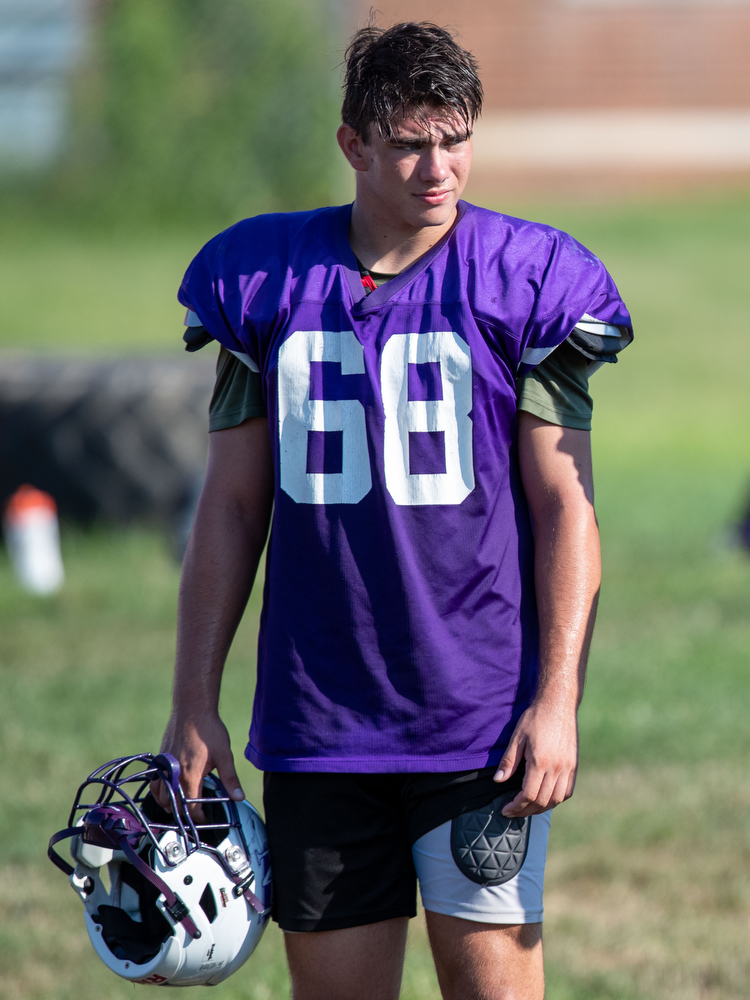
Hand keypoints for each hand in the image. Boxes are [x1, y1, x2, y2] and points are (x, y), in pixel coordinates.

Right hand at [151, 711, 243, 822]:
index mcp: (189, 776)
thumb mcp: (224, 755)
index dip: (198, 816)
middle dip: (183, 813)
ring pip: (159, 795)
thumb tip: (239, 797)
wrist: (192, 708)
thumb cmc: (209, 729)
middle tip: (195, 812)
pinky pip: (155, 781)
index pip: (190, 807)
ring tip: (181, 804)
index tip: (206, 817)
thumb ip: (230, 779)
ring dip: (168, 803)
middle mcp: (172, 774)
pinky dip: (159, 790)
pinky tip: (169, 787)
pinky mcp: (160, 758)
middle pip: (172, 805)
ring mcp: (163, 766)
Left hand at [493, 696, 578, 817]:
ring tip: (528, 807)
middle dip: (526, 810)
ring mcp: (568, 767)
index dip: (516, 806)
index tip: (506, 809)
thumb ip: (509, 761)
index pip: (528, 795)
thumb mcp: (517, 737)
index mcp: (540, 761)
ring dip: (541, 808)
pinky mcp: (574, 765)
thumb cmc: (535, 718)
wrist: (558, 704)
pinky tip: (545, 798)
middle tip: (514, 811)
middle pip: (542, 801)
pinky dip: (556, 799)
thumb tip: (498, 780)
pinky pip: (567, 791)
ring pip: (556, 800)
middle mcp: (557, 768)